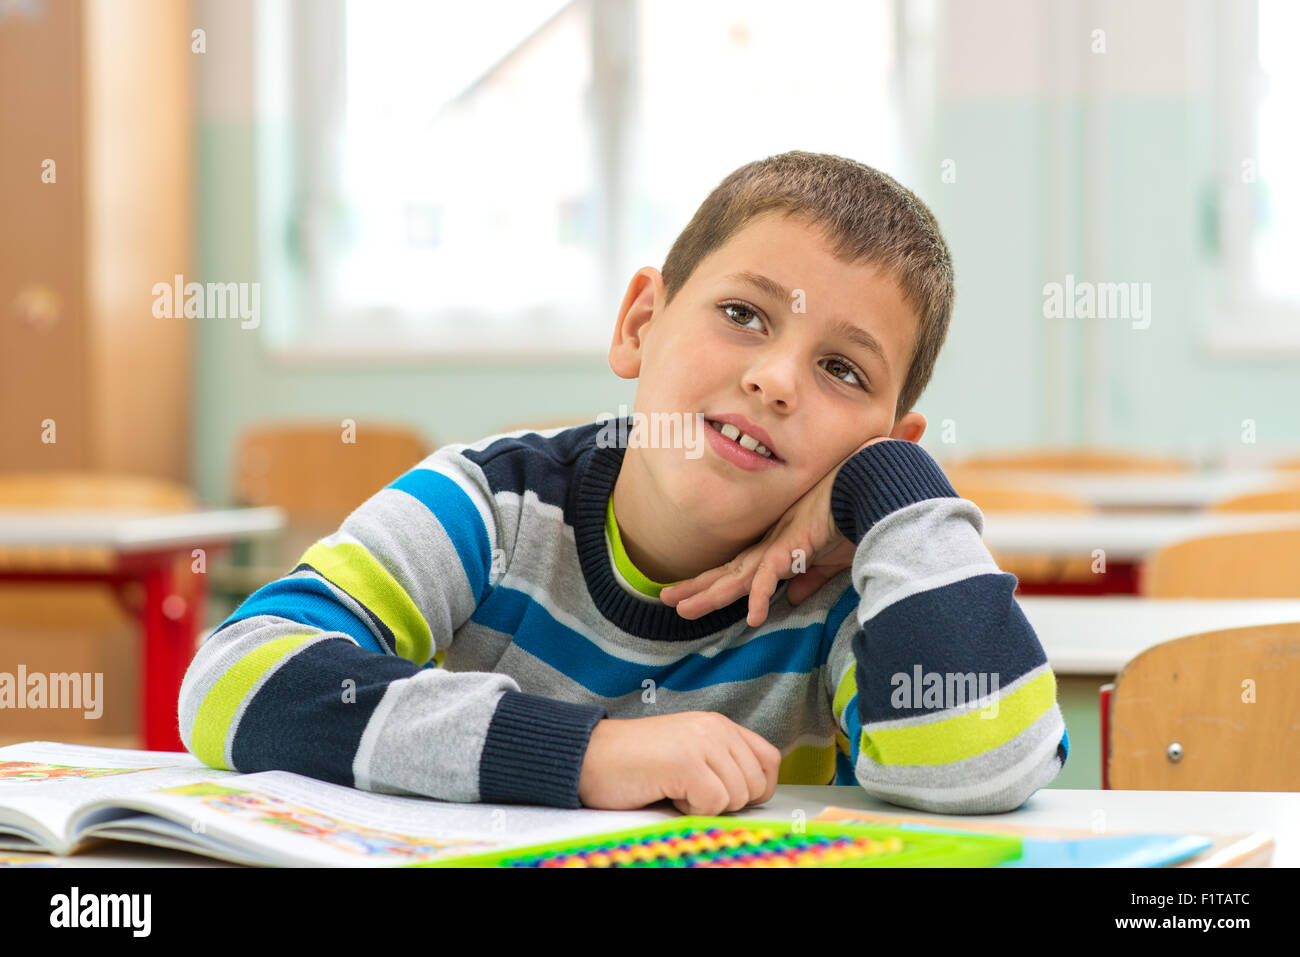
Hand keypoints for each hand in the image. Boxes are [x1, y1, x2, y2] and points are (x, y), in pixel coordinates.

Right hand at [578, 713, 781, 814]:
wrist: (588, 757)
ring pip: (737, 796)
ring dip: (707, 806)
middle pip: (757, 785)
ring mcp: (701, 742)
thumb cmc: (635, 764)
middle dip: (728, 802)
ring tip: (675, 789)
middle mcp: (715, 727)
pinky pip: (714, 804)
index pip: (770, 760)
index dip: (756, 788)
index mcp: (719, 725)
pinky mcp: (686, 762)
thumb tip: (756, 795)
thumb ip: (723, 763)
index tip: (725, 796)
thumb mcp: (689, 754)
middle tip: (691, 792)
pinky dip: (692, 810)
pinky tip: (667, 793)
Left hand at [660, 436, 891, 627]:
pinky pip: (771, 576)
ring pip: (736, 577)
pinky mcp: (792, 547)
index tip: (689, 595)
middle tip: (665, 598)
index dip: (713, 583)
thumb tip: (793, 598)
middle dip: (696, 588)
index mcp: (775, 548)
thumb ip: (808, 578)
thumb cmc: (849, 518)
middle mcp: (769, 547)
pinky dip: (760, 596)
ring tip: (680, 607)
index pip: (737, 571)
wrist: (865, 487)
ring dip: (709, 594)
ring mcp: (777, 547)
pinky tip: (752, 617)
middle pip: (726, 573)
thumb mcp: (826, 559)